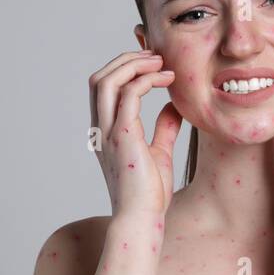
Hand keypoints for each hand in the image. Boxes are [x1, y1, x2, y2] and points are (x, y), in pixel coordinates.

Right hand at [88, 50, 182, 218]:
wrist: (142, 218)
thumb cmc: (148, 194)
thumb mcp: (159, 153)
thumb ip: (163, 128)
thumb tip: (173, 107)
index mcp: (105, 132)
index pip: (104, 88)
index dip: (124, 67)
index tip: (153, 63)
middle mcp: (101, 129)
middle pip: (100, 78)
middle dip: (126, 59)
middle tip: (155, 56)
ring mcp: (108, 132)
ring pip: (108, 80)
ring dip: (134, 63)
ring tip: (161, 62)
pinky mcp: (123, 136)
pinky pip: (129, 94)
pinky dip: (147, 80)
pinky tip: (167, 80)